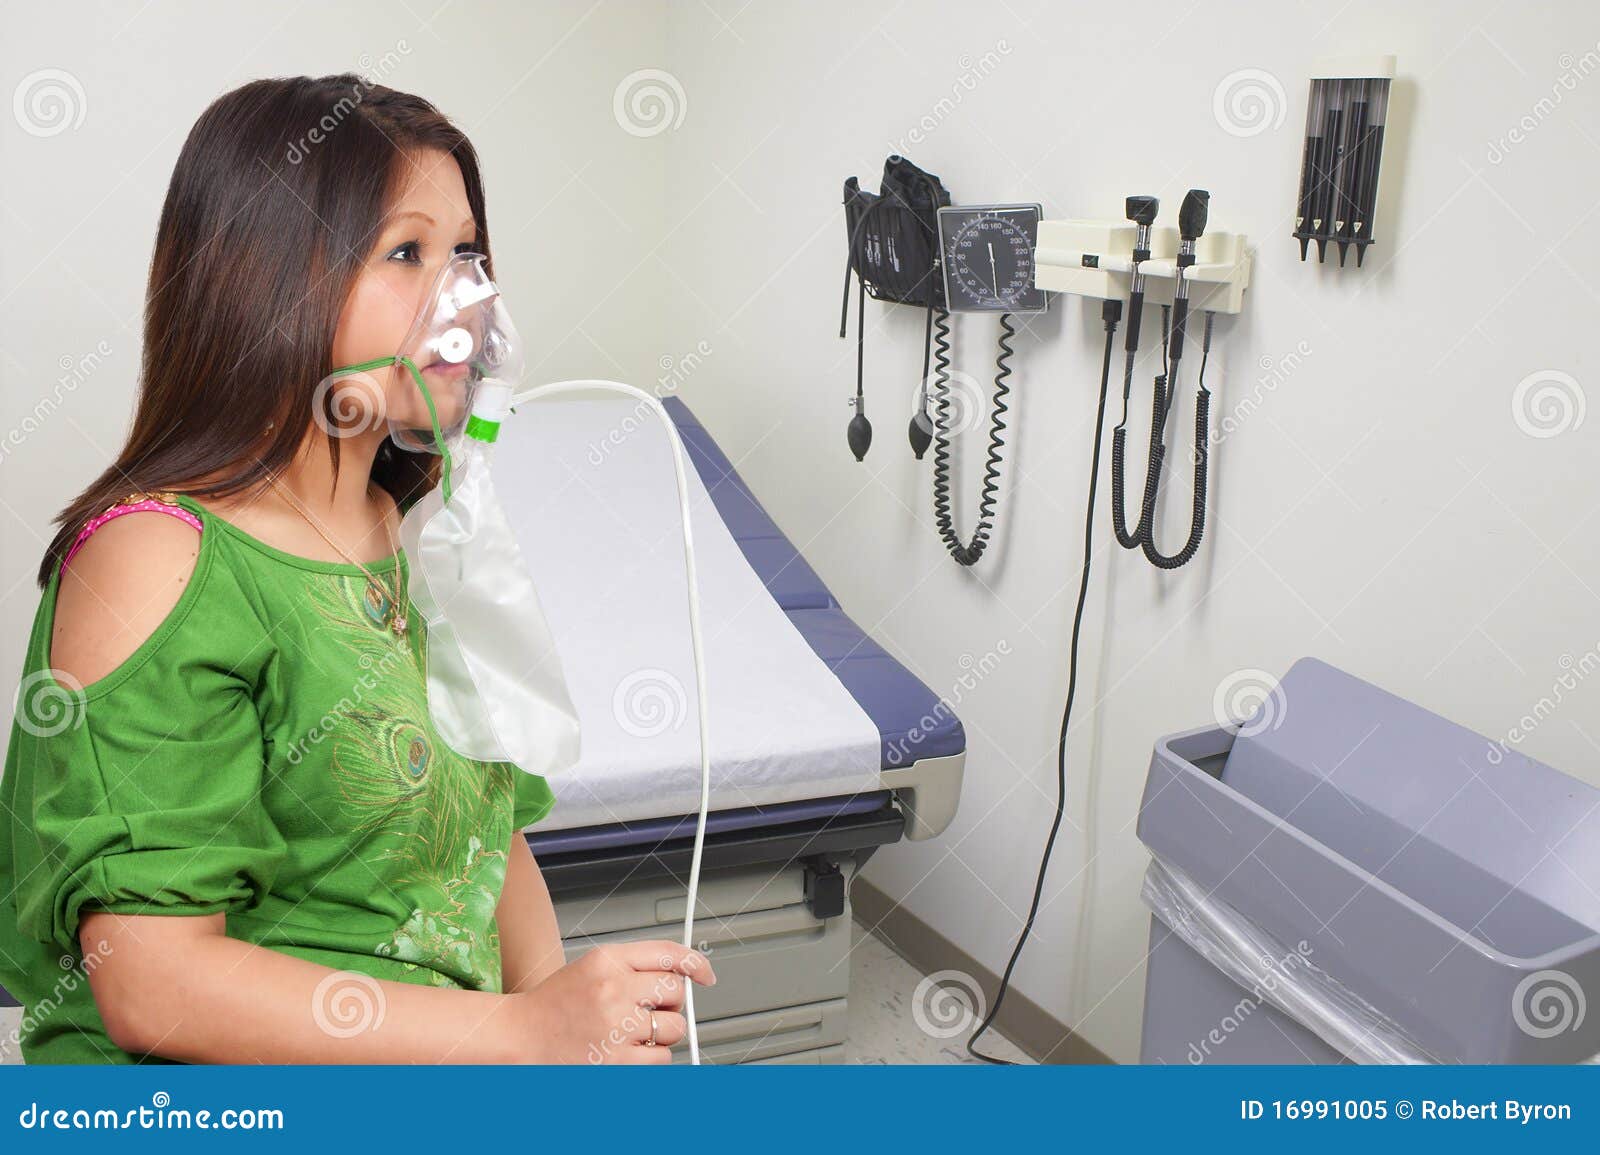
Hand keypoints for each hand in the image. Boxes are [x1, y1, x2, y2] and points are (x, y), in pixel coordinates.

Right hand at [509, 939, 715, 1063]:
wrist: (521, 1036)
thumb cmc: (555, 1004)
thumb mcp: (593, 966)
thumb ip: (635, 966)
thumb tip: (682, 978)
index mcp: (608, 960)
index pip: (668, 953)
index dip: (695, 962)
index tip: (705, 974)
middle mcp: (613, 990)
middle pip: (676, 990)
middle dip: (673, 1002)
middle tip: (654, 1009)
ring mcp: (615, 1026)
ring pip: (674, 1027)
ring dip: (664, 1032)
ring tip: (638, 1031)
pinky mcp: (616, 1061)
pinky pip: (661, 1058)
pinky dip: (654, 1056)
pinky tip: (632, 1049)